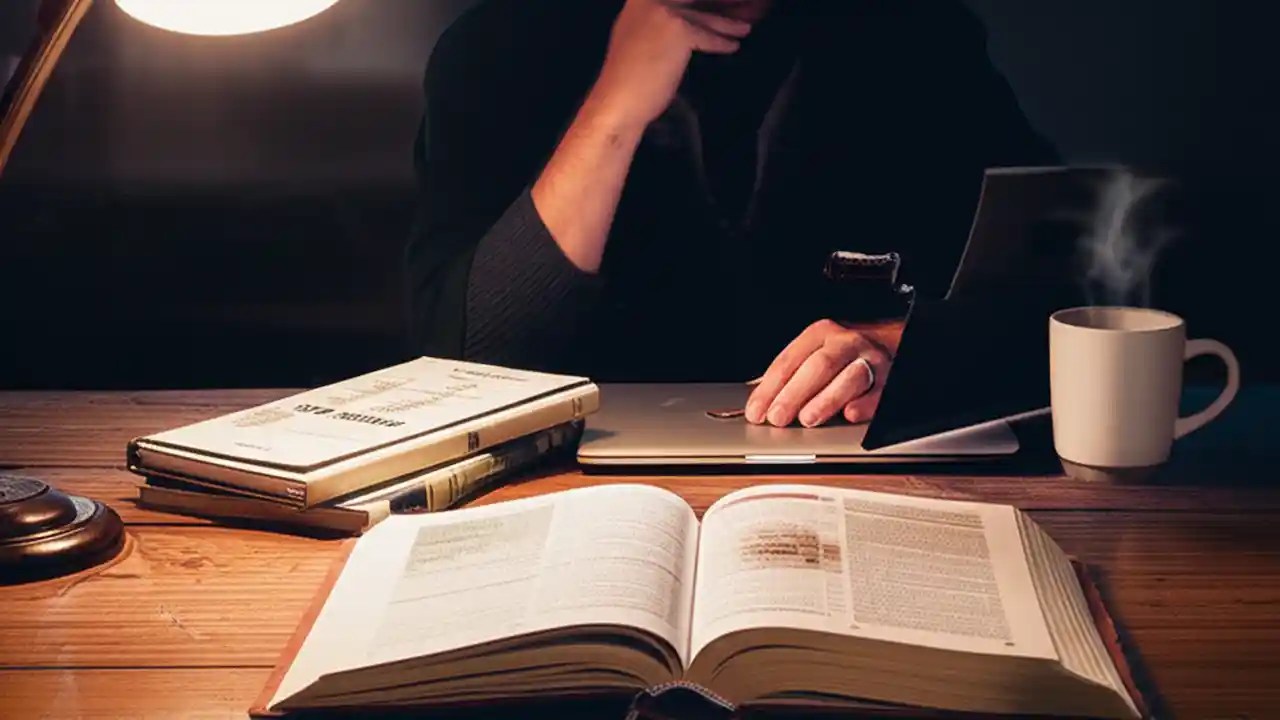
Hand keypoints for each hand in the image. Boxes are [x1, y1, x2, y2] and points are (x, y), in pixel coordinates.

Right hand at [587, 0, 753, 129]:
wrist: (619, 100)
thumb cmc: (628, 78)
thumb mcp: (637, 38)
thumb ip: (656, 23)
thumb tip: (683, 22)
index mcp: (638, 1)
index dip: (701, 2)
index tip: (717, 6)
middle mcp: (649, 0)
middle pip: (694, 0)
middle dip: (718, 6)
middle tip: (741, 9)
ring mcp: (663, 11)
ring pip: (703, 17)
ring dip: (727, 23)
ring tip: (744, 29)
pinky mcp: (678, 30)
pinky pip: (706, 36)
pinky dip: (722, 43)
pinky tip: (734, 46)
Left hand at [745, 320, 893, 427]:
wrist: (890, 346)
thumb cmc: (841, 357)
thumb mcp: (812, 354)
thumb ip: (788, 376)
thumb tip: (757, 403)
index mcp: (820, 334)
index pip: (789, 361)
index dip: (770, 388)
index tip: (756, 411)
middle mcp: (846, 343)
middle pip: (817, 367)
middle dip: (794, 394)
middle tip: (777, 418)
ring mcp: (871, 359)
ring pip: (849, 377)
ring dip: (826, 400)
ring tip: (807, 419)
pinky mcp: (891, 379)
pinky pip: (879, 392)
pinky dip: (864, 404)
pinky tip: (849, 414)